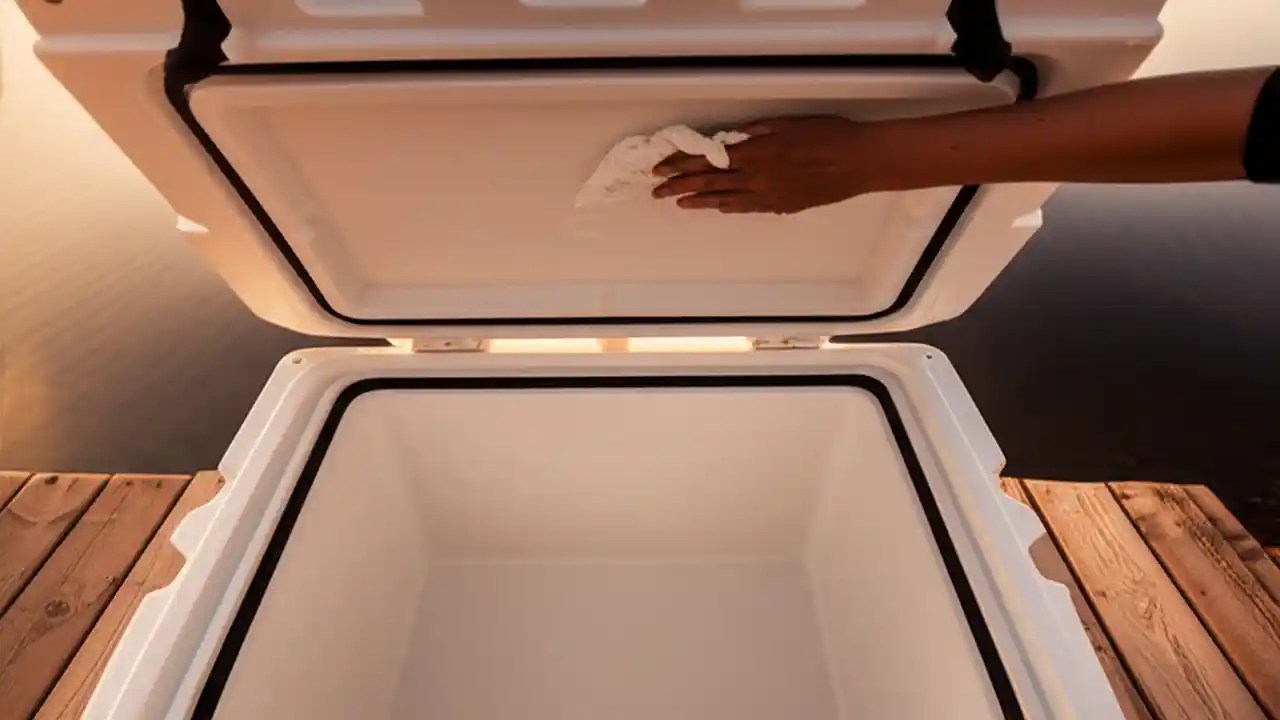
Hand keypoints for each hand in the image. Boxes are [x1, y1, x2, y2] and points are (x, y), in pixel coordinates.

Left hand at [652, 116, 876, 214]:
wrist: (858, 162)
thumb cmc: (827, 134)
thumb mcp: (787, 123)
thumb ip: (755, 132)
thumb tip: (729, 138)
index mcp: (755, 152)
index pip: (706, 160)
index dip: (680, 165)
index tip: (660, 168)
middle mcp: (756, 177)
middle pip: (709, 183)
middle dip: (679, 186)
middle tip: (656, 191)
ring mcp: (768, 196)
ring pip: (724, 200)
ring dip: (698, 200)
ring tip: (678, 202)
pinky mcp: (782, 207)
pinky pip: (747, 208)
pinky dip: (727, 208)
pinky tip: (716, 208)